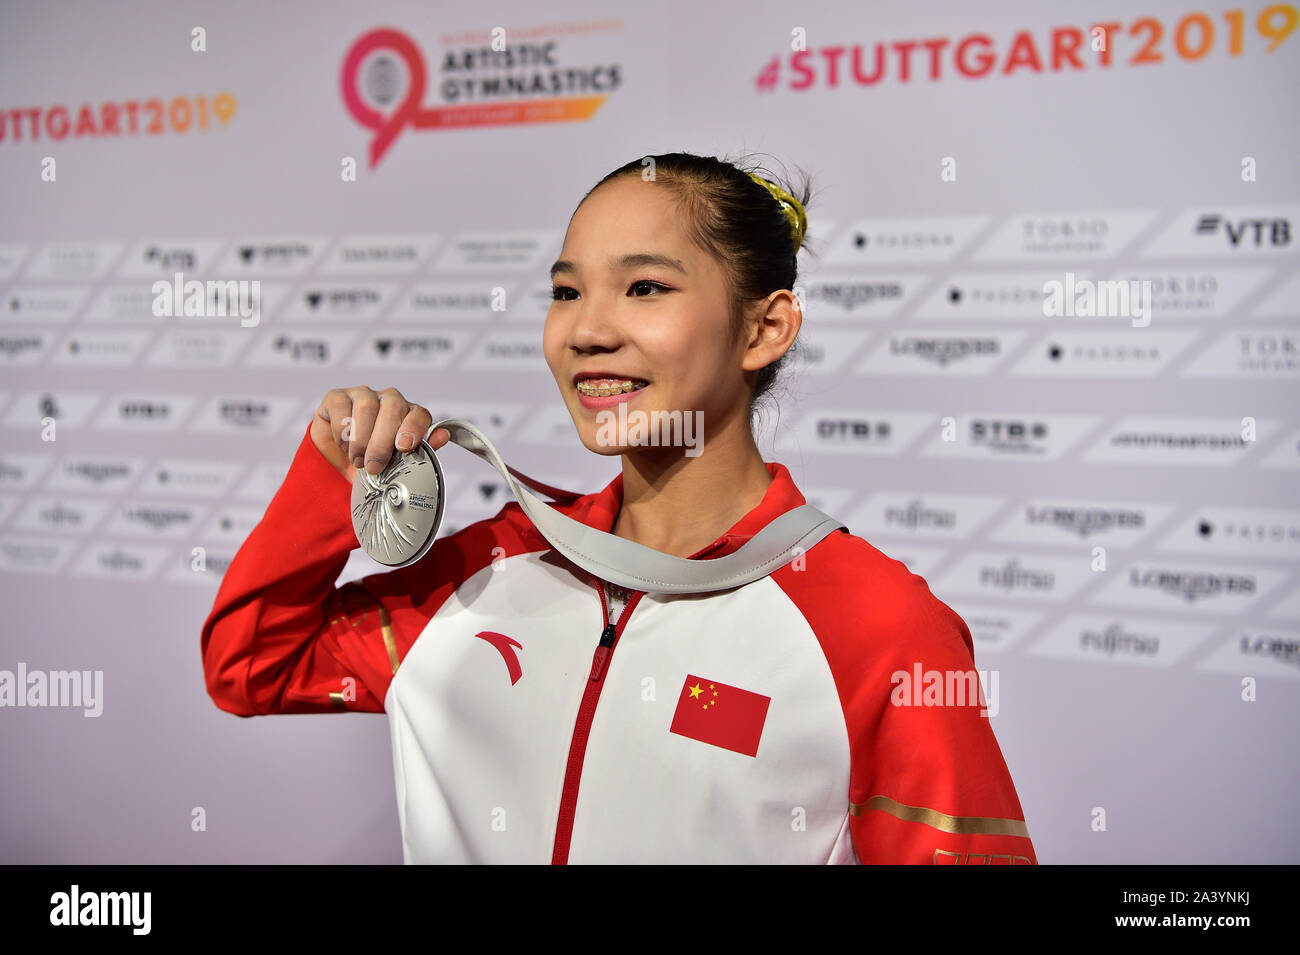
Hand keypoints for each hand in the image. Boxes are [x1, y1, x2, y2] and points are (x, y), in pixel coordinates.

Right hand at [310, 386, 449, 482]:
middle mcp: (388, 400)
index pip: (419, 413)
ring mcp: (363, 395)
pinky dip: (342, 430)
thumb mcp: (394, 466)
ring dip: (361, 438)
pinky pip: (342, 406)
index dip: (414, 428)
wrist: (336, 464)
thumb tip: (442, 436)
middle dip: (383, 441)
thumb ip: (420, 453)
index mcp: (408, 415)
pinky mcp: (337, 397)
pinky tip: (344, 445)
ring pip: (367, 406)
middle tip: (374, 466)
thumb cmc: (371, 462)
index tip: (404, 446)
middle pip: (393, 408)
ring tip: (358, 460)